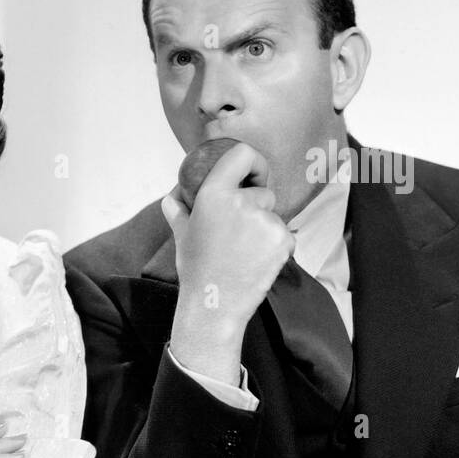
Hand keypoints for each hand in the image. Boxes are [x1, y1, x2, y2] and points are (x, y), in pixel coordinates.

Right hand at [163, 142, 294, 383]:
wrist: (214, 303)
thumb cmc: (196, 268)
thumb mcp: (181, 234)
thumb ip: (178, 208)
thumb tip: (174, 195)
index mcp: (214, 195)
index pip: (243, 154)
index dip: (253, 163)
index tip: (253, 175)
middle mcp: (242, 202)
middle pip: (263, 191)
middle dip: (255, 207)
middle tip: (238, 233)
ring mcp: (266, 221)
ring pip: (273, 215)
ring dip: (264, 228)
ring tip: (244, 251)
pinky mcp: (283, 240)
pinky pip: (284, 234)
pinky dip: (274, 245)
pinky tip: (256, 260)